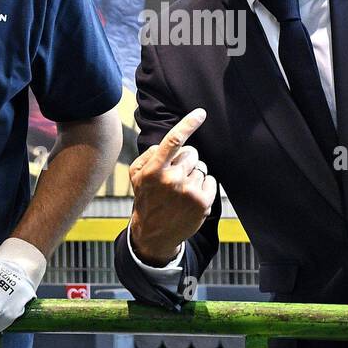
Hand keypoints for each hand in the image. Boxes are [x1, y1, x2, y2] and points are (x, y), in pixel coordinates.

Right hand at [129, 109, 217, 265]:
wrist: (154, 233)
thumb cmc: (146, 198)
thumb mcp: (136, 175)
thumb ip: (150, 154)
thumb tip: (171, 142)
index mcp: (153, 170)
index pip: (173, 141)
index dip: (188, 124)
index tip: (201, 113)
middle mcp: (172, 180)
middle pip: (191, 153)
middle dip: (186, 161)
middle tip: (175, 177)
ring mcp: (188, 192)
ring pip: (202, 168)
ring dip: (194, 175)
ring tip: (181, 191)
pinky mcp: (202, 203)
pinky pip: (211, 181)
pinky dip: (205, 186)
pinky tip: (191, 198)